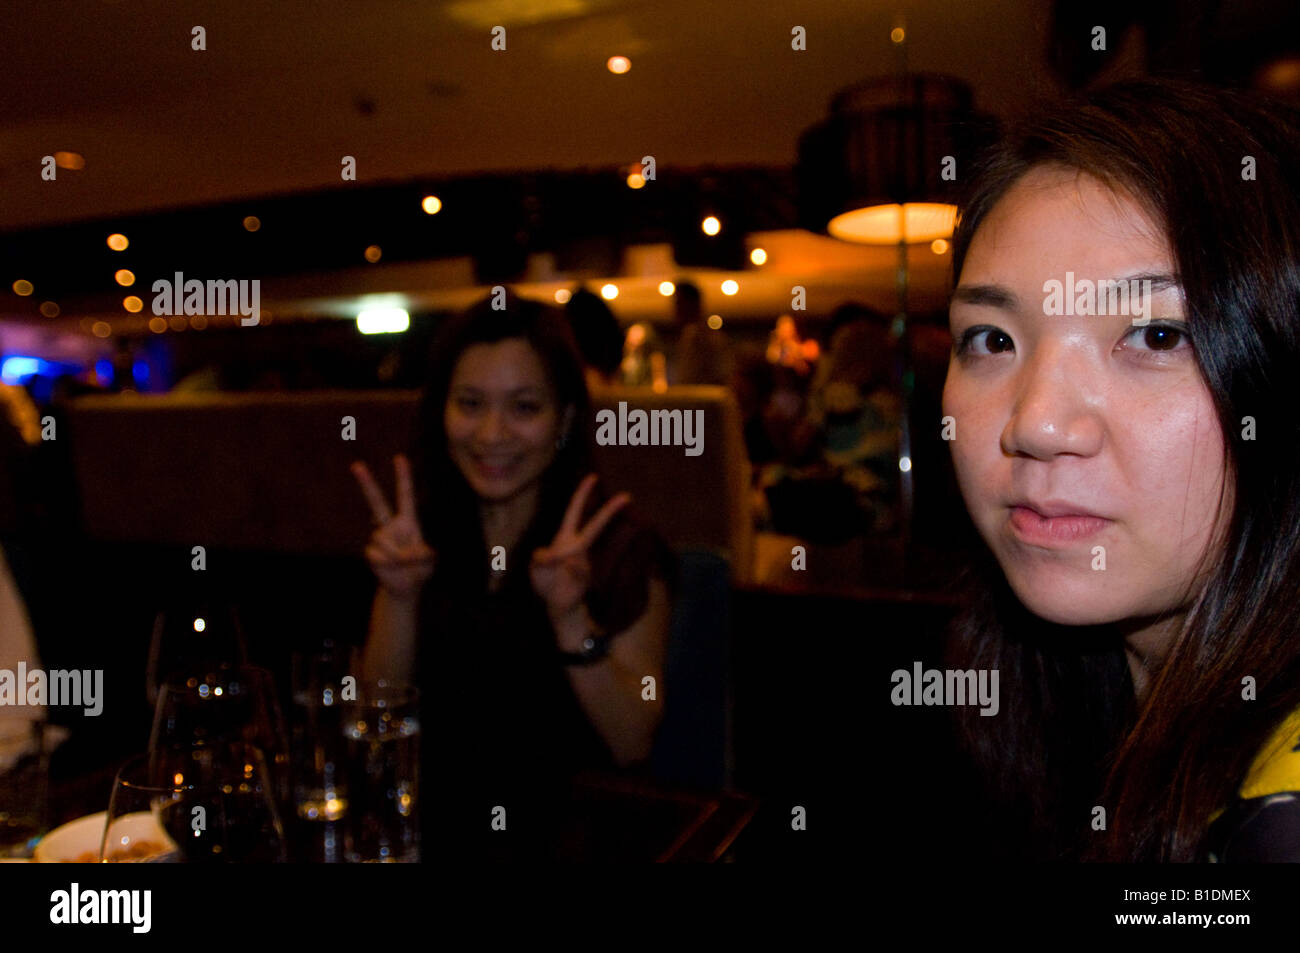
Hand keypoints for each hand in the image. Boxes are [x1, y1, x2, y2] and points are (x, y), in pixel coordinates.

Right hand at [351, 454, 435, 599]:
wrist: (405, 587)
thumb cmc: (420, 570)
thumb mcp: (428, 561)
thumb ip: (421, 555)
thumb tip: (402, 552)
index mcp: (408, 521)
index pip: (405, 495)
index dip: (403, 477)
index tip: (400, 458)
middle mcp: (390, 526)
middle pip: (376, 502)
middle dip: (366, 484)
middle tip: (356, 465)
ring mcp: (378, 538)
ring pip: (382, 538)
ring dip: (396, 553)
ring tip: (403, 563)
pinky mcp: (370, 552)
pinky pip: (377, 554)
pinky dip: (388, 563)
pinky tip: (391, 568)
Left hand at [530, 474, 630, 620]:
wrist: (556, 606)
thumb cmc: (545, 582)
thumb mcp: (535, 567)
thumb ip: (540, 558)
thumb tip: (554, 555)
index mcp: (564, 538)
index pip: (574, 512)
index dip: (582, 495)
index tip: (593, 477)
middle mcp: (577, 547)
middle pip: (595, 526)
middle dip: (609, 511)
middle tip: (627, 496)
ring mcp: (584, 562)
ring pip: (576, 557)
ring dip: (559, 564)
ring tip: (552, 571)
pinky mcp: (585, 578)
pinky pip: (576, 572)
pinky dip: (563, 577)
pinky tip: (562, 581)